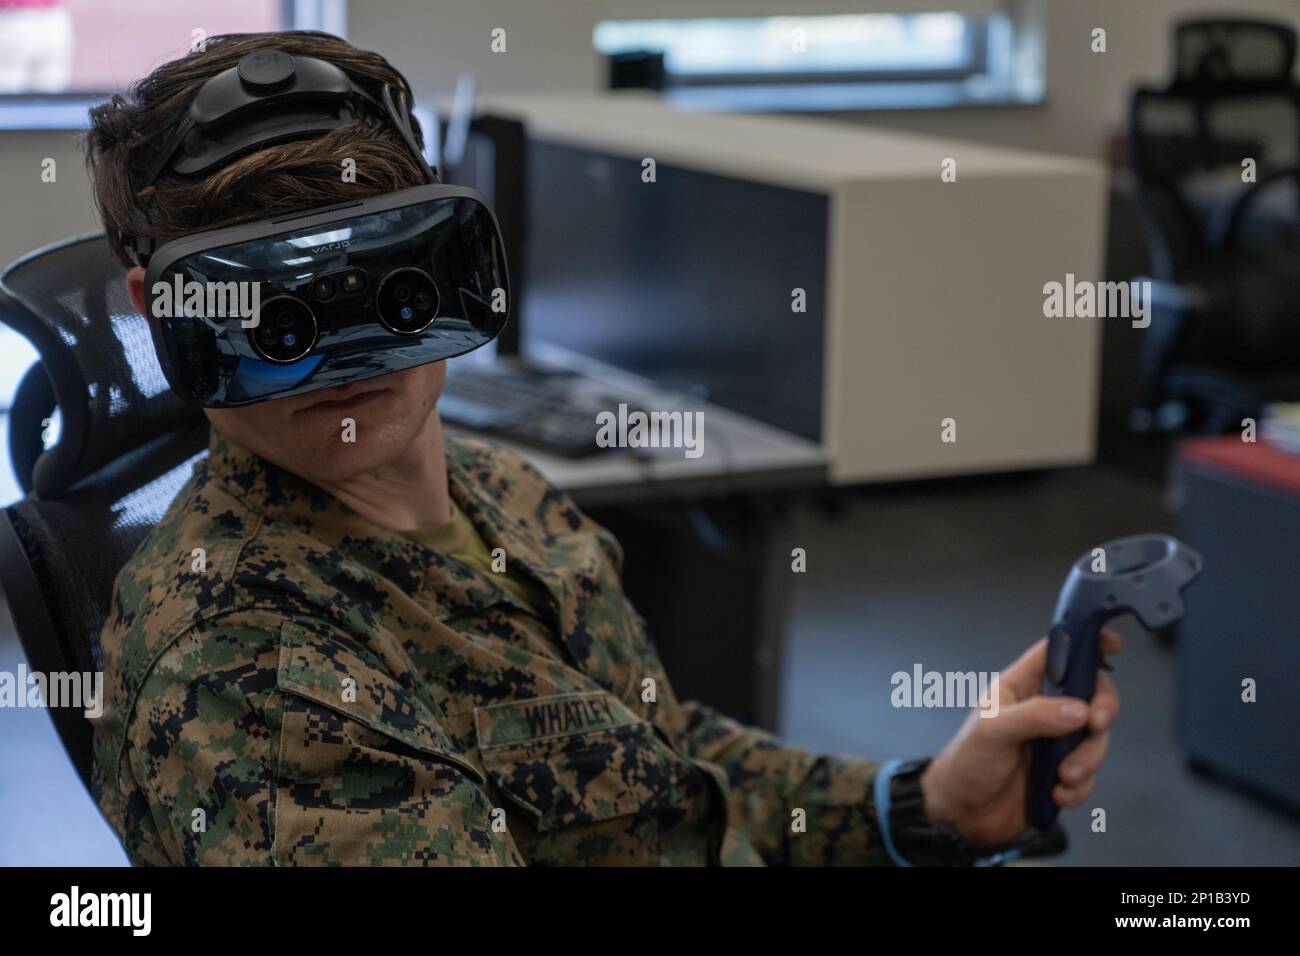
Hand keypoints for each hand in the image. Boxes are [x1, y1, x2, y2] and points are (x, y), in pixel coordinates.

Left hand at [918, 629, 1121, 845]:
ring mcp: (1055, 742)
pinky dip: (1079, 787)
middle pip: (1091, 694)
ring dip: (1087, 759)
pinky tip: (1057, 793)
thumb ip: (1035, 715)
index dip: (1086, 643)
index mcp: (1022, 686)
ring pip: (1095, 739)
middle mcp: (1044, 710)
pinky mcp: (1063, 773)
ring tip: (1063, 775)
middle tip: (1096, 725)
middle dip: (1102, 709)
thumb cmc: (966, 762)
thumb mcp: (993, 731)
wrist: (962, 814)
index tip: (1112, 644)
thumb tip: (1078, 710)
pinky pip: (1089, 776)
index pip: (1058, 653)